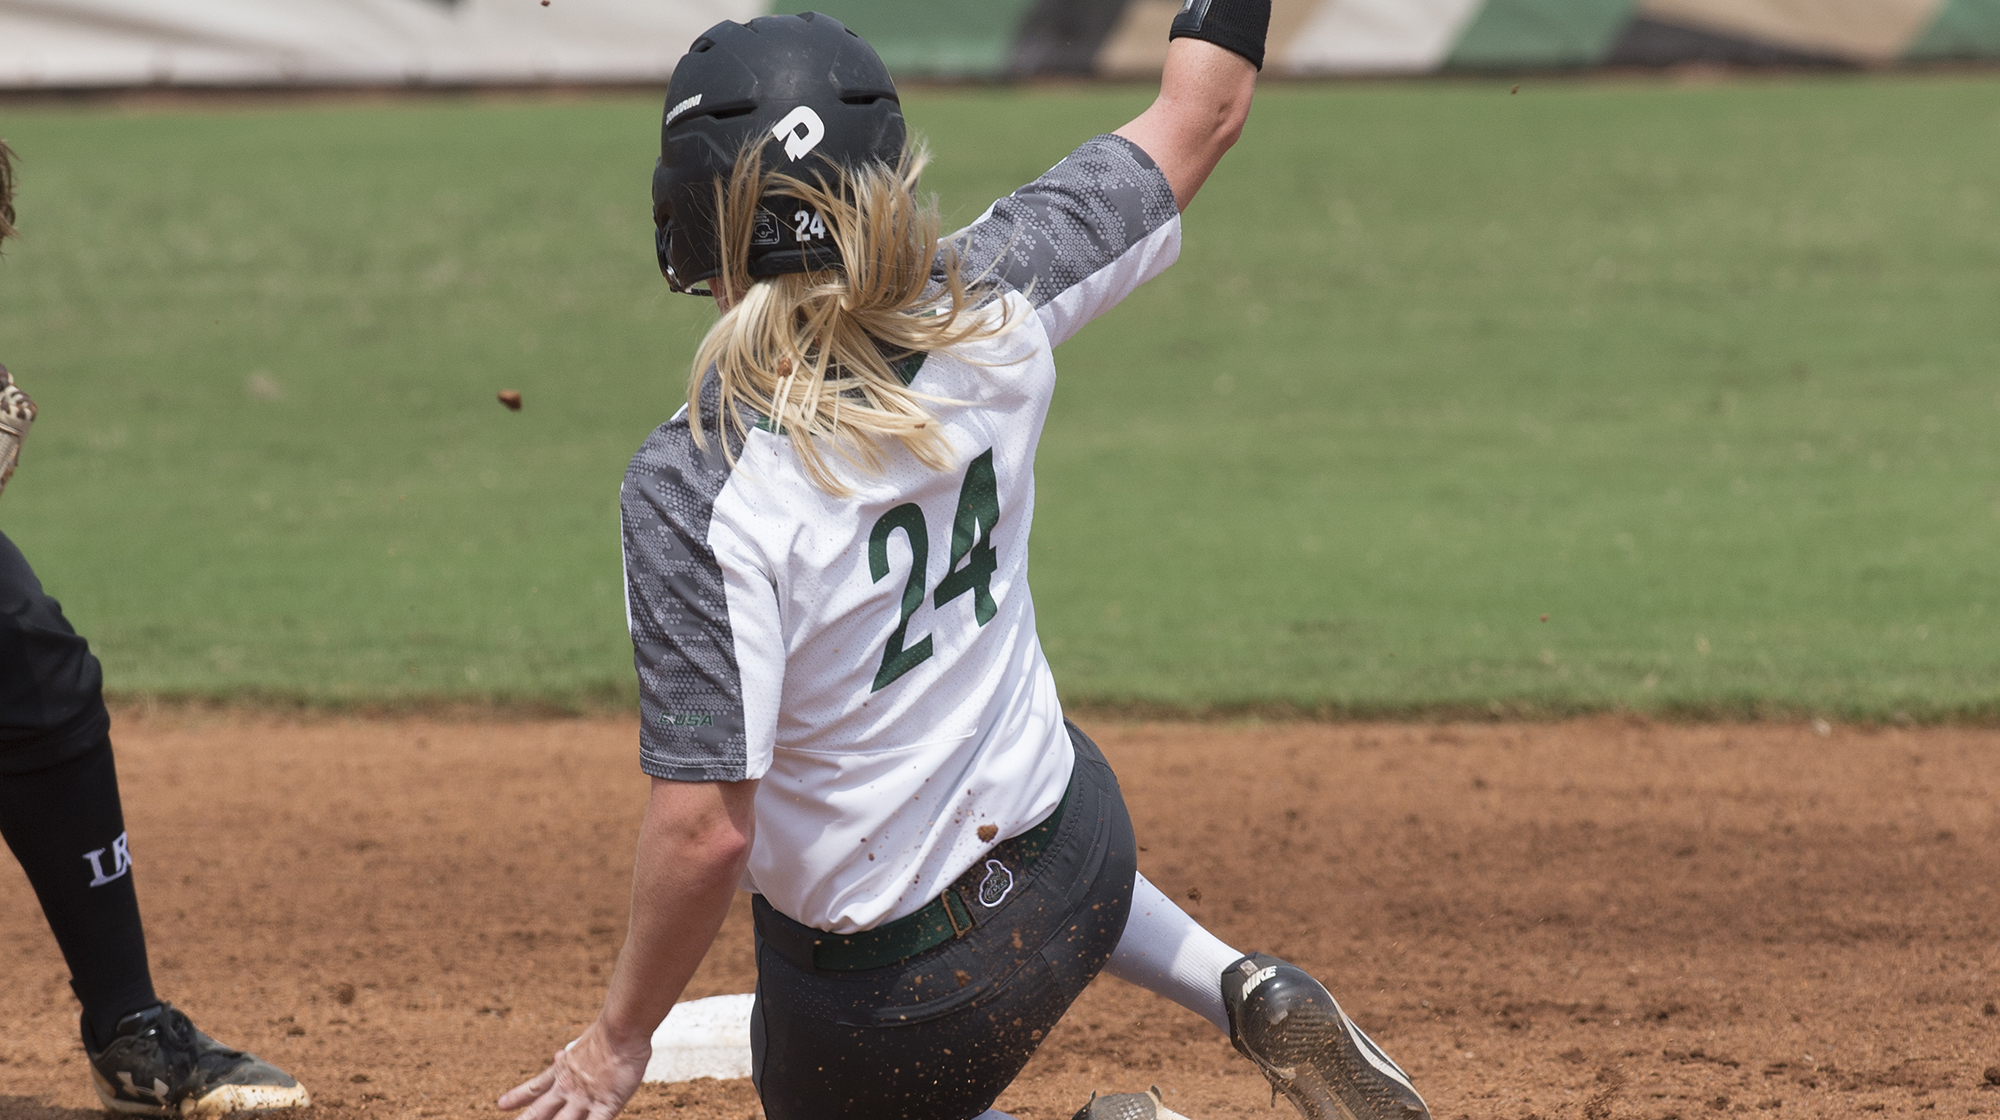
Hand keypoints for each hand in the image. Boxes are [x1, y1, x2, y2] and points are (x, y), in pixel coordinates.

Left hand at [498, 1020, 650, 1119]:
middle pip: (540, 1111)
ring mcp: (585, 1099)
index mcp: (563, 1071)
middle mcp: (568, 1088)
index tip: (501, 1105)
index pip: (535, 1087)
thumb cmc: (609, 1033)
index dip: (517, 1097)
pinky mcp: (605, 1105)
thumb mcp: (582, 1043)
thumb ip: (571, 1056)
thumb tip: (558, 1055)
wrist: (621, 1029)